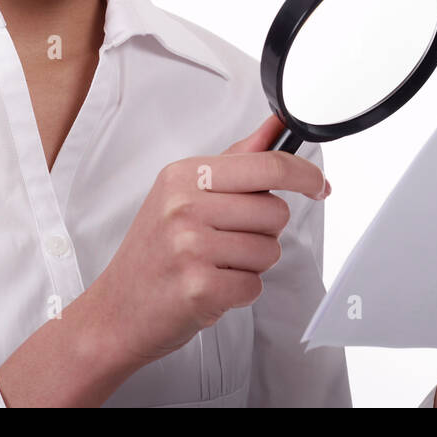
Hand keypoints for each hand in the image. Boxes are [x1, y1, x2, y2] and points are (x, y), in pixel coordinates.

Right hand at [83, 113, 329, 369]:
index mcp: (184, 176)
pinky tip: (210, 286)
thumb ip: (235, 160)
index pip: (266, 165)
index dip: (304, 175)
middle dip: (264, 230)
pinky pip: (255, 285)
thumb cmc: (153, 252)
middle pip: (276, 211)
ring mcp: (190, 246)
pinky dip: (240, 292)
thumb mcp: (183, 194)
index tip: (319, 184)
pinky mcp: (199, 287)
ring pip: (270, 250)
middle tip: (227, 240)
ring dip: (251, 264)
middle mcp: (184, 206)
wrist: (116, 309)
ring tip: (214, 264)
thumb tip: (275, 127)